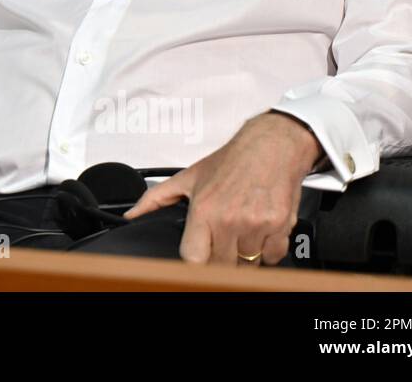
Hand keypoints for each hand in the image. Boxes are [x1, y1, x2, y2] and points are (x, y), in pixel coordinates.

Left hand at [123, 112, 322, 265]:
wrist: (273, 145)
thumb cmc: (232, 161)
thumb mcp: (188, 177)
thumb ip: (156, 198)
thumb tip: (131, 214)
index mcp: (205, 211)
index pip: (193, 259)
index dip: (194, 261)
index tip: (198, 256)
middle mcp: (230, 220)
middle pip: (222, 267)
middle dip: (220, 259)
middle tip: (222, 242)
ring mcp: (257, 225)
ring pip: (248, 264)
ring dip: (244, 256)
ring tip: (241, 232)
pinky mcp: (280, 227)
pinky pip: (273, 257)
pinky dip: (268, 251)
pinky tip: (260, 231)